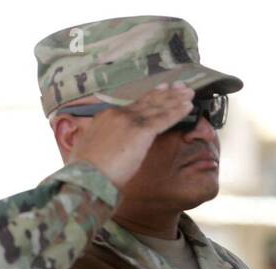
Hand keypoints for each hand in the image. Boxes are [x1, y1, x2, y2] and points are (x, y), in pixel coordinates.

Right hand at [66, 82, 195, 189]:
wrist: (85, 174)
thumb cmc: (86, 169)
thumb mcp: (91, 149)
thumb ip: (102, 143)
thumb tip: (104, 147)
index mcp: (106, 117)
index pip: (133, 105)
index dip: (149, 97)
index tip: (161, 90)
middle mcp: (119, 114)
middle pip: (147, 101)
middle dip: (166, 93)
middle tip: (180, 86)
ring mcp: (130, 121)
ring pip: (158, 107)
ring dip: (176, 99)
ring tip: (189, 93)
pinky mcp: (141, 132)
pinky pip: (164, 118)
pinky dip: (177, 111)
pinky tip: (188, 106)